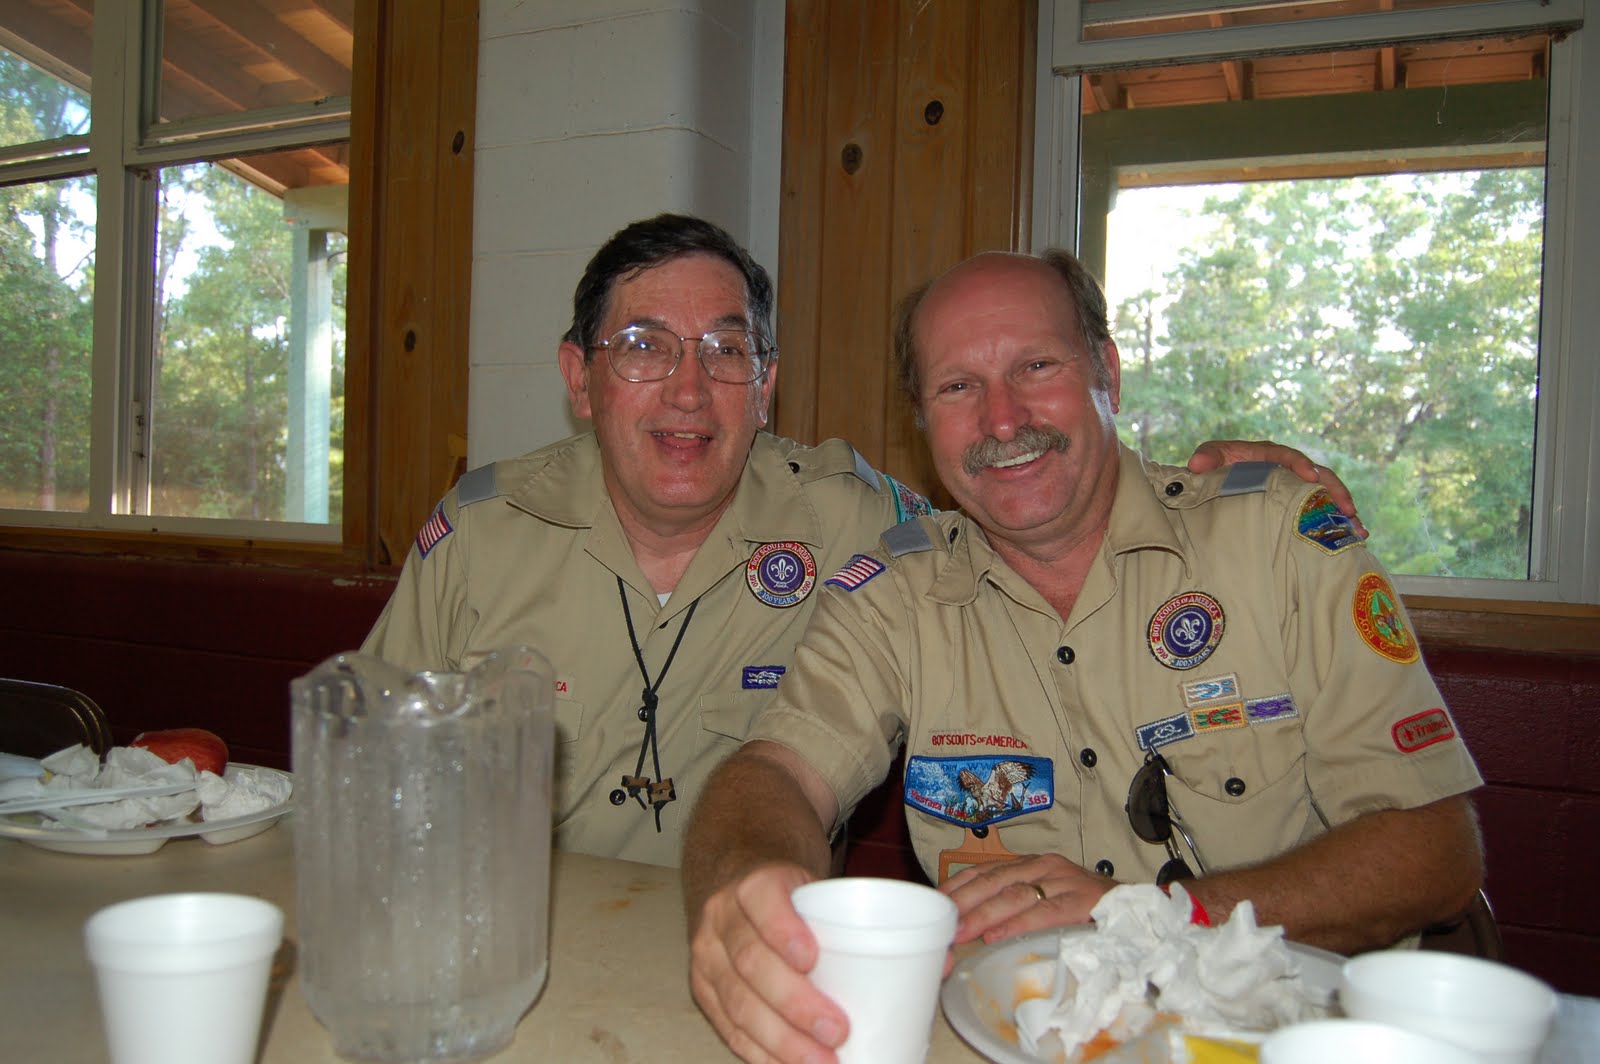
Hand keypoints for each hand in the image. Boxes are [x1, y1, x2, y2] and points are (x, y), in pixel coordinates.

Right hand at [688, 863, 847, 1063]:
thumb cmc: (789, 896)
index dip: (784, 931)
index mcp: (753, 883)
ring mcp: (708, 956)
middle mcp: (722, 917)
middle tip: (836, 1030)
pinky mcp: (703, 989)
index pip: (763, 900)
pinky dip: (761, 1053)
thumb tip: (924, 965)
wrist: (738, 888)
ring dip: (782, 1040)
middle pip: (751, 962)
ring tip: (821, 1061)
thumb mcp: (814, 886)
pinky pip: (728, 1028)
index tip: (813, 959)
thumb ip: (852, 919)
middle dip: (794, 1003)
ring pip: (738, 1003)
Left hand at [941, 854, 1113, 949]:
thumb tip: (973, 927)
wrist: (1143, 908)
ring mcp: (1065, 881)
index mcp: (1032, 865)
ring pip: (1015, 894)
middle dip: (963, 900)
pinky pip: (1045, 912)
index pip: (985, 870)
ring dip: (983, 913)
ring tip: (960, 931)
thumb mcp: (1048, 899)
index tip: (934, 901)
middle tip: (940, 921)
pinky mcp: (1083, 901)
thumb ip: (1017, 906)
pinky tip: (997, 936)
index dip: (958, 885)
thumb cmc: (1089, 909)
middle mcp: (1045, 867)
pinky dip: (1018, 924)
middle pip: (994, 880)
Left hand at [1187, 439, 1367, 538]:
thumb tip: (1196, 465)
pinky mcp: (1299, 504)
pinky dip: (1339, 523)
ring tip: (1359, 530)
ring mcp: (1297, 487)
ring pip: (1326, 496)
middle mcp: (1288, 469)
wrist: (1216, 484)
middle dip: (1334, 491)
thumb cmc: (1215, 467)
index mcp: (1267, 455)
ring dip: (1343, 511)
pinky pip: (1323, 511)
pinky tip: (1356, 539)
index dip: (1299, 464)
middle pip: (1318, 476)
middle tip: (1348, 508)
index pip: (1286, 456)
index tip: (1309, 475)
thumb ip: (1206, 458)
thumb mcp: (1210, 458)